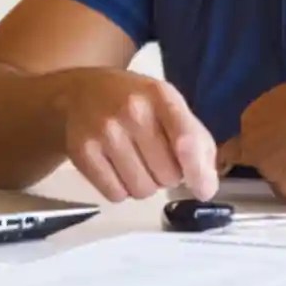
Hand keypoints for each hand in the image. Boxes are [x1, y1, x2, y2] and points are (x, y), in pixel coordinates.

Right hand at [56, 69, 217, 202]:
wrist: (80, 91)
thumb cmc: (134, 102)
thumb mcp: (169, 106)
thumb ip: (197, 142)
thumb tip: (206, 188)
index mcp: (160, 96)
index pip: (185, 137)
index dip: (197, 170)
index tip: (203, 190)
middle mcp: (132, 111)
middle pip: (167, 176)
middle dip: (166, 174)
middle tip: (153, 154)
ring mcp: (105, 132)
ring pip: (142, 190)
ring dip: (144, 184)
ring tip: (134, 159)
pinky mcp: (82, 152)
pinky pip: (116, 195)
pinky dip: (120, 189)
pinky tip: (115, 166)